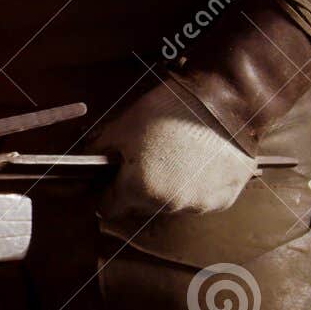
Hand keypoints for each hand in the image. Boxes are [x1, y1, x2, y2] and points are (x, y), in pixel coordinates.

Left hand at [93, 82, 255, 218]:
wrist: (224, 101)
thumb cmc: (170, 110)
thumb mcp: (122, 125)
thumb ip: (98, 151)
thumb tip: (86, 162)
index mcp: (138, 190)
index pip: (108, 208)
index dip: (105, 192)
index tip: (111, 179)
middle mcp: (168, 205)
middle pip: (140, 207)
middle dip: (138, 187)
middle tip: (147, 159)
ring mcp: (199, 205)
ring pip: (171, 205)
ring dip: (168, 188)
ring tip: (175, 157)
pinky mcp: (223, 200)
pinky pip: (200, 200)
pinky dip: (196, 186)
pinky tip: (197, 162)